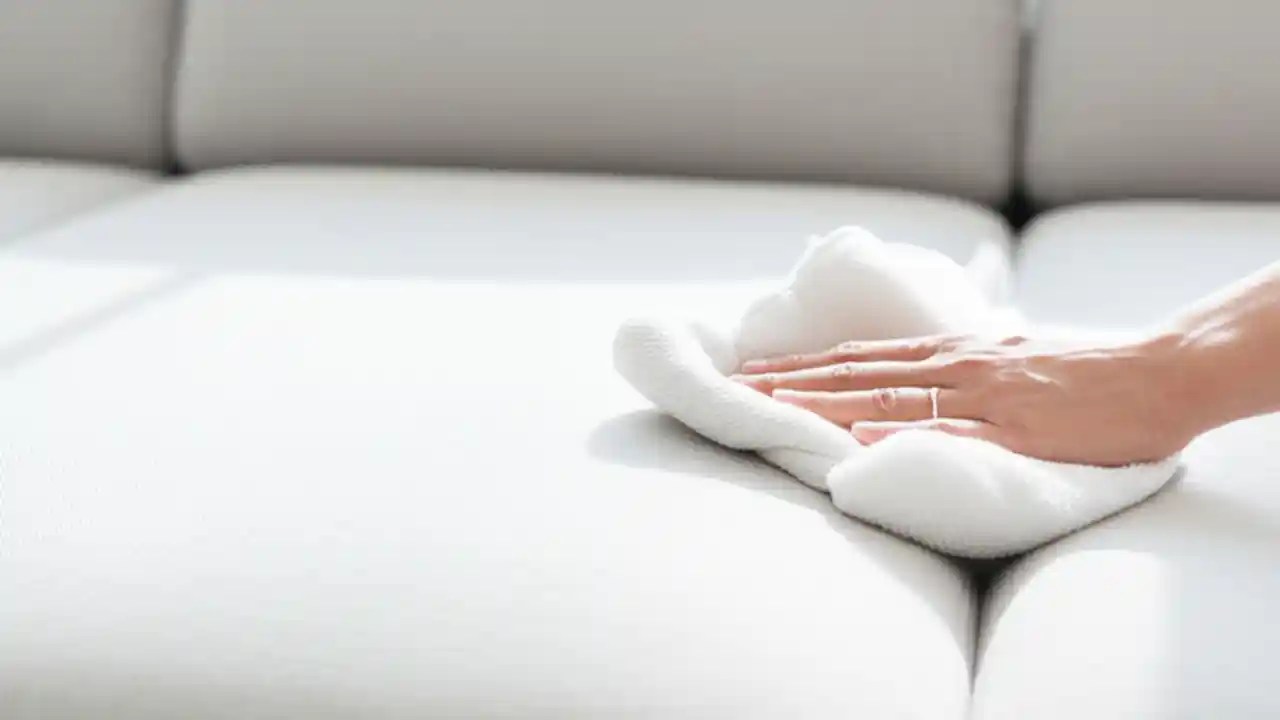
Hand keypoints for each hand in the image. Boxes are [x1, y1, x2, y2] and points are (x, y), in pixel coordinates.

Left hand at [731, 333, 1194, 465]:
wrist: (1157, 374)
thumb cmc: (1082, 371)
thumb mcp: (1009, 356)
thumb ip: (961, 365)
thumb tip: (919, 372)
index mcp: (952, 351)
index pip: (860, 357)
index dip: (804, 366)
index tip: (755, 373)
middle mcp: (956, 364)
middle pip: (859, 373)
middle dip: (795, 382)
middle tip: (739, 389)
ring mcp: (983, 393)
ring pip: (891, 397)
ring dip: (829, 403)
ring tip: (778, 409)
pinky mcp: (1016, 425)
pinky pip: (955, 430)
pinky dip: (907, 432)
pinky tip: (866, 438)